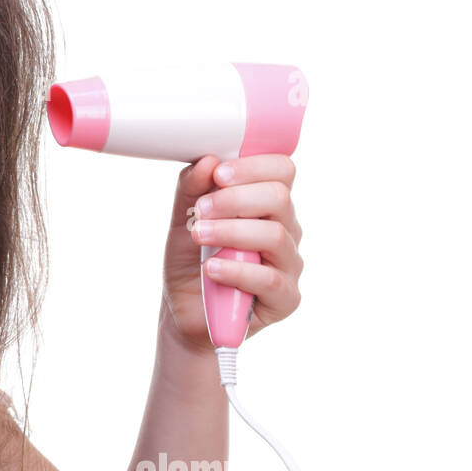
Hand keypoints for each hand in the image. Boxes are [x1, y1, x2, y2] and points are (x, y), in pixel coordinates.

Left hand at [160, 154, 303, 353]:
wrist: (184, 309)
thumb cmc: (190, 260)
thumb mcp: (182, 220)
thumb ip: (192, 190)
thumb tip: (206, 160)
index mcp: (267, 204)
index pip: (281, 170)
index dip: (253, 166)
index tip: (219, 174)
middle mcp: (285, 229)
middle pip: (280, 198)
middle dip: (235, 199)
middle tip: (202, 210)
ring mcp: (288, 264)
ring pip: (274, 236)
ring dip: (231, 232)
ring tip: (199, 236)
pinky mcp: (286, 298)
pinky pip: (270, 279)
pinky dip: (235, 271)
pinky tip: (211, 269)